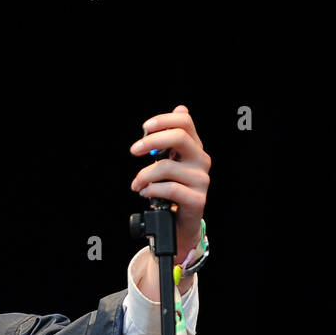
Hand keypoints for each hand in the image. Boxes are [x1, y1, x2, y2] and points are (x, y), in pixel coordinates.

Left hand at [128, 105, 210, 299]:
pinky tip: (145, 193)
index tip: (144, 128)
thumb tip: (180, 108)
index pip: (185, 122)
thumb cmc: (171, 193)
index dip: (164, 120)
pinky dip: (151, 190)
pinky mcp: (198, 199)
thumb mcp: (169, 165)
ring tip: (136, 185)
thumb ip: (169, 142)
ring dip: (144, 176)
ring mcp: (201, 180)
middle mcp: (201, 160)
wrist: (180, 226)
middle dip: (151, 142)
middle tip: (134, 151)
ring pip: (167, 167)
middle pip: (179, 138)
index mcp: (194, 148)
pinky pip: (170, 189)